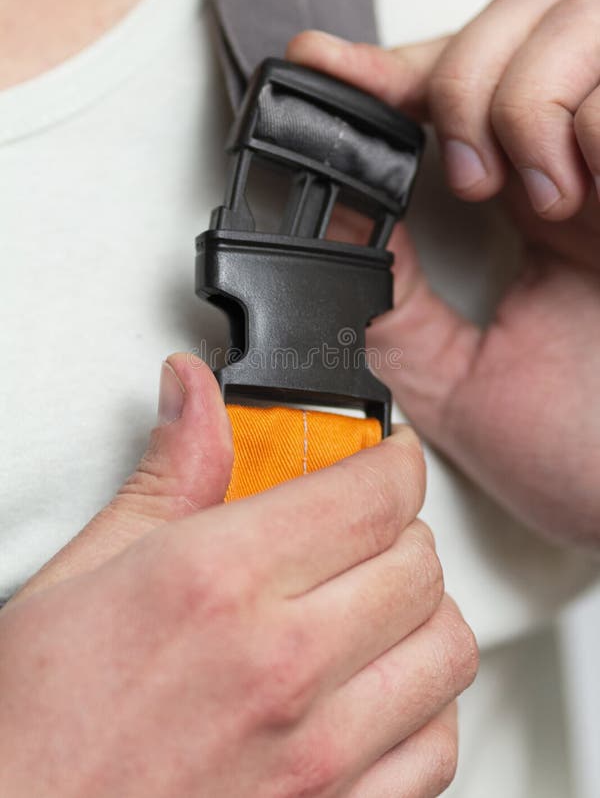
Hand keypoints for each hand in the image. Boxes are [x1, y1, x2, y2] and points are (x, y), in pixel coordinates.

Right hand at [0, 355, 476, 797]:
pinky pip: (436, 749)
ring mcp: (315, 754)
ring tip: (379, 602)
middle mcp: (281, 666)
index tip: (387, 455)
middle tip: (366, 526)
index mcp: (220, 583)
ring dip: (423, 611)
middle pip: (420, 564)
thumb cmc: (31, 727)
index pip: (371, 494)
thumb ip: (168, 475)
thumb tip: (195, 397)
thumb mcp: (85, 574)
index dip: (394, 459)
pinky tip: (380, 689)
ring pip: (446, 650)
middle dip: (404, 528)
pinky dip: (426, 705)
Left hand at [288, 0, 599, 546]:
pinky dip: (585, 123)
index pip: (450, 87)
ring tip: (535, 200)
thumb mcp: (446, 378)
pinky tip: (583, 200)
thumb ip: (388, 297)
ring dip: (520, 102)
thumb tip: (328, 220)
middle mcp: (574, 167)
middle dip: (458, 76)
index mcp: (520, 210)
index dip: (386, 67)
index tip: (324, 66)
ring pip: (567, 18)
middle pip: (512, 18)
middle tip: (467, 179)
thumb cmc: (577, 455)